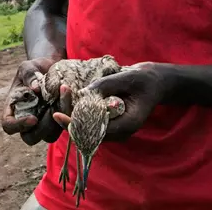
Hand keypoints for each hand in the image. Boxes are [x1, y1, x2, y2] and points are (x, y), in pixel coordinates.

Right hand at [1, 57, 63, 145]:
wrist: (50, 67)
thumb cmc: (34, 68)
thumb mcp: (28, 67)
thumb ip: (28, 75)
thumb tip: (35, 88)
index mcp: (13, 109)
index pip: (9, 125)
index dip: (19, 126)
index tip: (33, 118)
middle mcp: (26, 120)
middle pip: (30, 137)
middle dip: (43, 128)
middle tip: (52, 110)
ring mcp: (43, 123)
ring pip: (49, 135)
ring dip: (58, 120)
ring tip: (63, 94)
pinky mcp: (58, 121)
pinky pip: (64, 126)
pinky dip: (68, 113)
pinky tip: (68, 93)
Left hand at [55, 62, 169, 141]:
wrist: (152, 83)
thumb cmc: (143, 79)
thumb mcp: (127, 78)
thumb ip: (106, 85)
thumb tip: (82, 93)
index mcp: (128, 125)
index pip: (96, 132)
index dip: (75, 124)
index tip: (59, 115)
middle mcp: (119, 131)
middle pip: (87, 134)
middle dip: (69, 118)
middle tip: (59, 97)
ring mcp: (113, 128)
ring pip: (85, 129)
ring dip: (71, 113)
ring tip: (64, 89)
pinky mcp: (107, 121)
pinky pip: (88, 121)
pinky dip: (76, 110)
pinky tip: (69, 94)